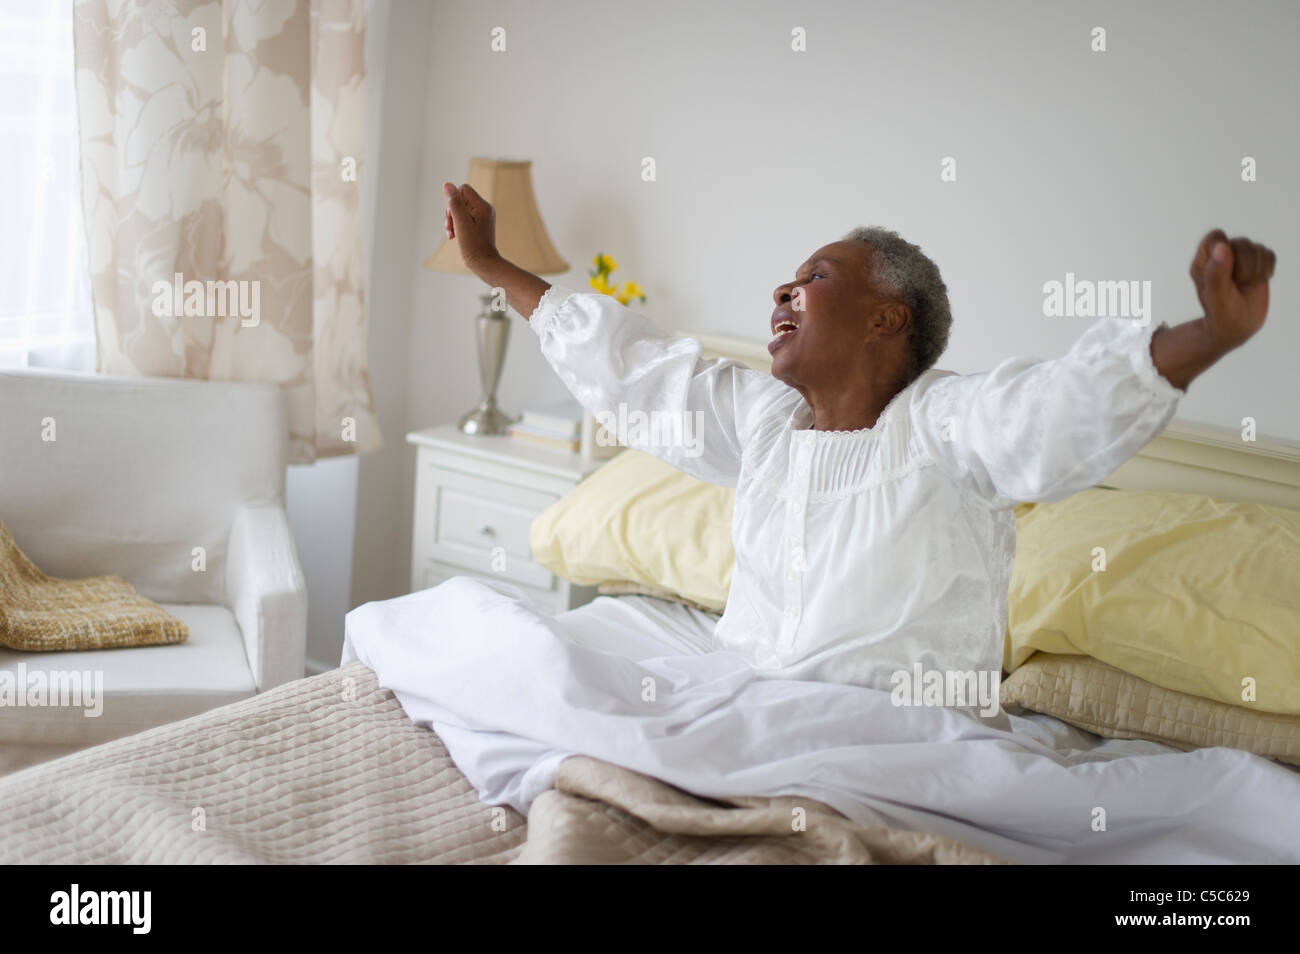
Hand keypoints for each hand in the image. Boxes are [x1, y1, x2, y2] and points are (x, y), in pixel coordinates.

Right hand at [443, 181, 498, 273]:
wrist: (484, 264)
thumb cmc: (473, 245)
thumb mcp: (460, 222)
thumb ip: (454, 202)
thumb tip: (447, 185)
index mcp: (482, 206)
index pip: (462, 189)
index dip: (453, 201)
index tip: (452, 217)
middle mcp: (484, 209)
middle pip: (460, 199)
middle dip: (451, 212)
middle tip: (450, 227)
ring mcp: (482, 217)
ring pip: (460, 209)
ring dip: (452, 220)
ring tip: (451, 233)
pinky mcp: (479, 225)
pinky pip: (464, 218)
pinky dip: (457, 225)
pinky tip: (454, 236)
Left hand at [1189, 229, 1275, 350]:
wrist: (1238, 326)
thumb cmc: (1221, 314)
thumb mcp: (1216, 297)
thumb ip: (1216, 273)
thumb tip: (1222, 247)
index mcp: (1204, 260)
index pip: (1216, 237)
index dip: (1226, 252)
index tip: (1228, 273)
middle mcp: (1221, 255)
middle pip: (1241, 242)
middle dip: (1244, 266)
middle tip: (1237, 284)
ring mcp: (1240, 257)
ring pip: (1257, 248)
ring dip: (1256, 270)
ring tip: (1245, 285)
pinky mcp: (1257, 262)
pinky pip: (1269, 254)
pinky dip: (1266, 270)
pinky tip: (1256, 282)